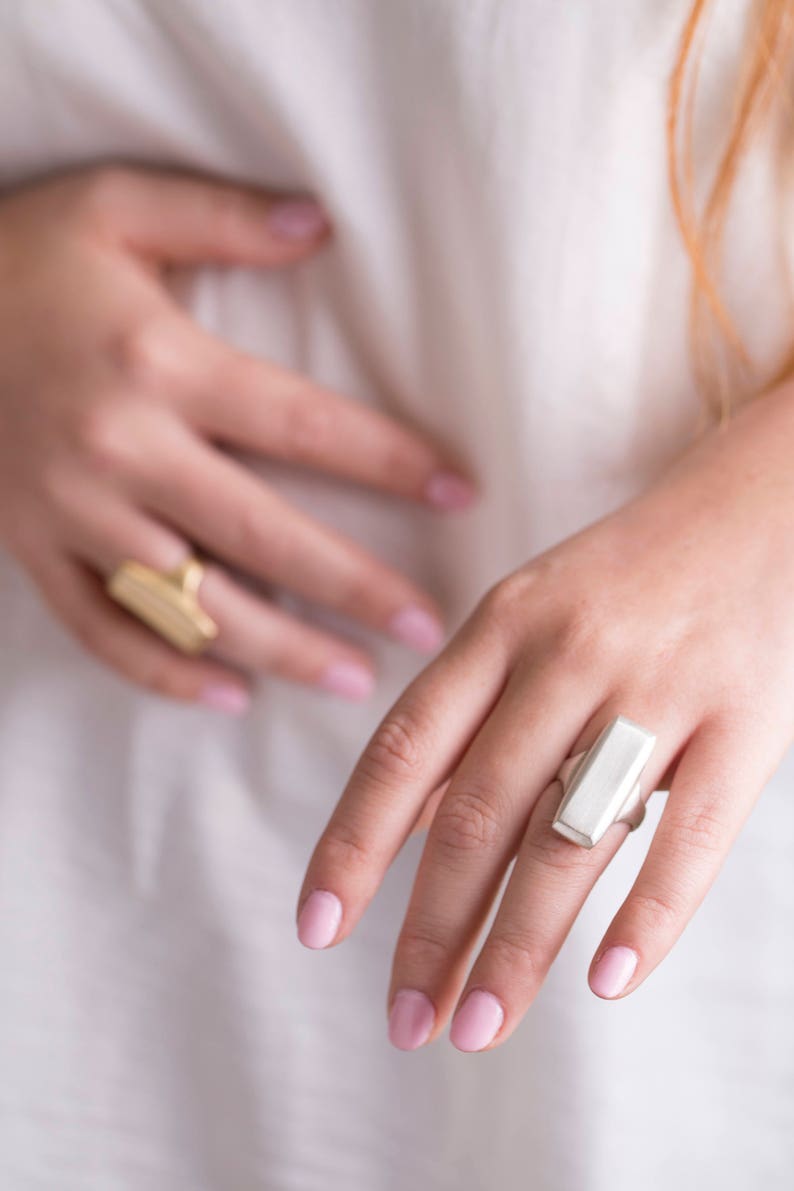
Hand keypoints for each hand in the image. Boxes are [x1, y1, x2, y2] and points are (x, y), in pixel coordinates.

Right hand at [0, 165, 474, 710]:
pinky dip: (165, 672)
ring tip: (356, 680)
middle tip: (428, 626)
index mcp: (159, 364)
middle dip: (355, 587)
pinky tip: (230, 694)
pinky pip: (104, 632)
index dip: (389, 462)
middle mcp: (123, 451)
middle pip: (264, 536)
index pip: (302, 426)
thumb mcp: (116, 206)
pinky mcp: (36, 552)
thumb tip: (322, 225)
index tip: (459, 493)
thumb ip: (222, 215)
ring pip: (193, 603)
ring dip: (281, 648)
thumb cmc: (20, 256)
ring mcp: (76, 514)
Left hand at [297, 379, 793, 1049]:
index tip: (317, 930)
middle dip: (432, 929)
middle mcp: (567, 655)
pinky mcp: (744, 722)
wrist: (756, 504)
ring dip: (517, 947)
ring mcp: (657, 688)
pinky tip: (608, 982)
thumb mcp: (523, 617)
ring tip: (478, 1026)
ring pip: (571, 837)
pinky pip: (694, 834)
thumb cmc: (625, 578)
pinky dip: (651, 914)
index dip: (353, 844)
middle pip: (479, 813)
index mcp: (500, 627)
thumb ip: (466, 716)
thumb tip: (400, 825)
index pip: (403, 750)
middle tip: (407, 1022)